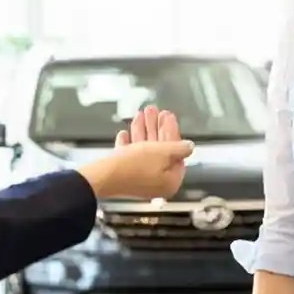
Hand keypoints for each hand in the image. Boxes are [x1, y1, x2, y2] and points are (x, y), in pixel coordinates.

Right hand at [78, 106, 192, 198]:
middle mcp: (156, 183)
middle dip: (156, 128)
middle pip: (160, 151)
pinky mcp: (125, 177)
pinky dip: (130, 144)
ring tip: (140, 114)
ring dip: (143, 131)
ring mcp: (139, 180)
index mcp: (170, 181)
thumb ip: (179, 148)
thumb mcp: (163, 152)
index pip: (177, 153)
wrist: (103, 176)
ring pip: (144, 151)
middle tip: (153, 111)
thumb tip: (190, 146)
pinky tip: (126, 134)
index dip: (172, 132)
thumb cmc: (134, 165)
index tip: (168, 116)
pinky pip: (130, 157)